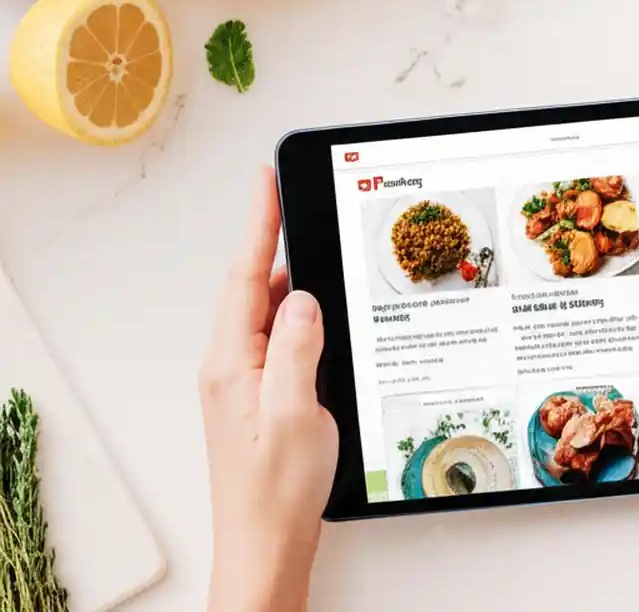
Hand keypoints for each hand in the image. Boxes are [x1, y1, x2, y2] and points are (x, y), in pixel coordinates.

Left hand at [200, 168, 337, 611]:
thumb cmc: (276, 491)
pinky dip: (298, 320)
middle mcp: (230, 368)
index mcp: (231, 364)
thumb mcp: (294, 412)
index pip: (244, 277)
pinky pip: (277, 342)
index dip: (258, 225)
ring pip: (266, 315)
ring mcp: (243, 384)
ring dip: (290, 283)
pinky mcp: (260, 400)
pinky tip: (321, 320)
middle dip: (274, 243)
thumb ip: (294, 348)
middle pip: (251, 289)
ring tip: (320, 256)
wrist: (264, 545)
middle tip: (298, 203)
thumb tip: (299, 296)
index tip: (266, 181)